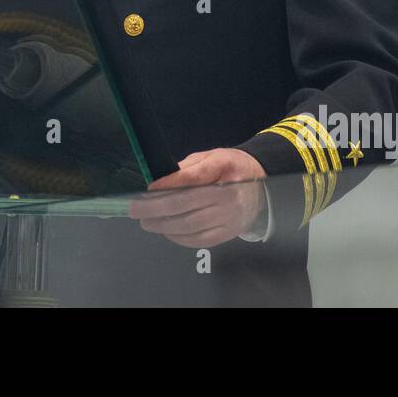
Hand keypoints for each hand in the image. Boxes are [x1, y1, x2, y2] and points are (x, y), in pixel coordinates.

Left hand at [126, 148, 266, 247]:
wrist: (261, 184)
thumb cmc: (231, 167)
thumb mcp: (211, 156)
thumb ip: (188, 168)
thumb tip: (161, 181)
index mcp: (224, 167)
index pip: (192, 178)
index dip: (168, 184)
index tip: (148, 189)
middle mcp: (229, 194)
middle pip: (186, 204)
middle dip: (156, 208)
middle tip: (137, 210)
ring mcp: (231, 216)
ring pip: (191, 225)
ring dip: (164, 226)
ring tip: (147, 222)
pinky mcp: (230, 232)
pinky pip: (201, 239)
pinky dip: (181, 238)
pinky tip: (167, 232)